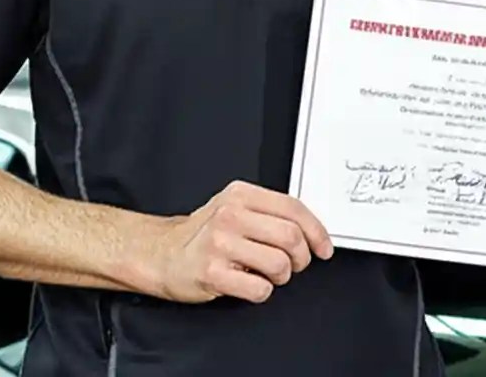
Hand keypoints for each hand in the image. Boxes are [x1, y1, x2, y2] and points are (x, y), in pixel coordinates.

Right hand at [149, 180, 334, 303]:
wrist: (162, 254)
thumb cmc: (203, 235)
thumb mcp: (234, 209)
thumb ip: (269, 213)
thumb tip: (311, 229)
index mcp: (240, 195)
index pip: (293, 208)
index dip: (316, 231)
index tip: (323, 247)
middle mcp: (229, 215)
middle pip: (291, 237)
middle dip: (301, 258)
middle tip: (293, 264)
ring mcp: (219, 243)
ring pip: (279, 265)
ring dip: (281, 277)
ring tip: (265, 273)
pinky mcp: (212, 272)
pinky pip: (259, 289)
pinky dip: (261, 291)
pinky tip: (248, 283)